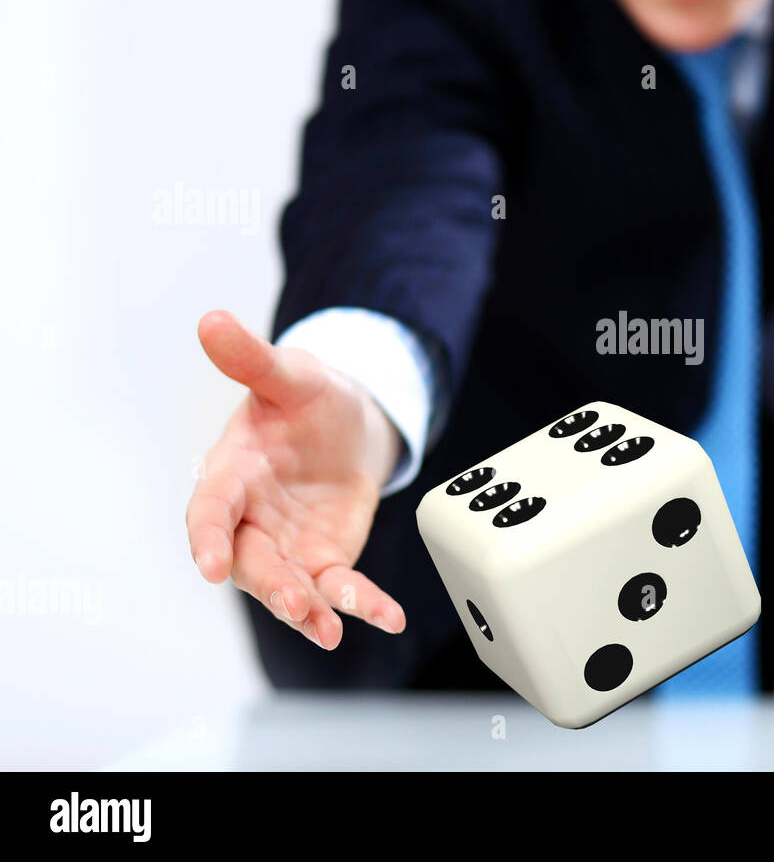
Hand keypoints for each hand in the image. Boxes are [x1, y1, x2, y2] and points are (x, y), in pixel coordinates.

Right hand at [186, 310, 406, 648]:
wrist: (349, 424)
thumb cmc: (308, 399)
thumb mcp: (291, 375)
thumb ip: (253, 359)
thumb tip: (212, 320)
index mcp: (233, 473)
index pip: (210, 510)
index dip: (208, 537)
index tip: (210, 565)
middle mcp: (253, 518)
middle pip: (252, 561)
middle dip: (271, 586)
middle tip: (295, 606)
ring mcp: (288, 545)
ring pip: (290, 586)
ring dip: (309, 610)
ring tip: (332, 631)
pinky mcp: (325, 560)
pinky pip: (338, 588)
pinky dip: (361, 605)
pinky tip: (387, 618)